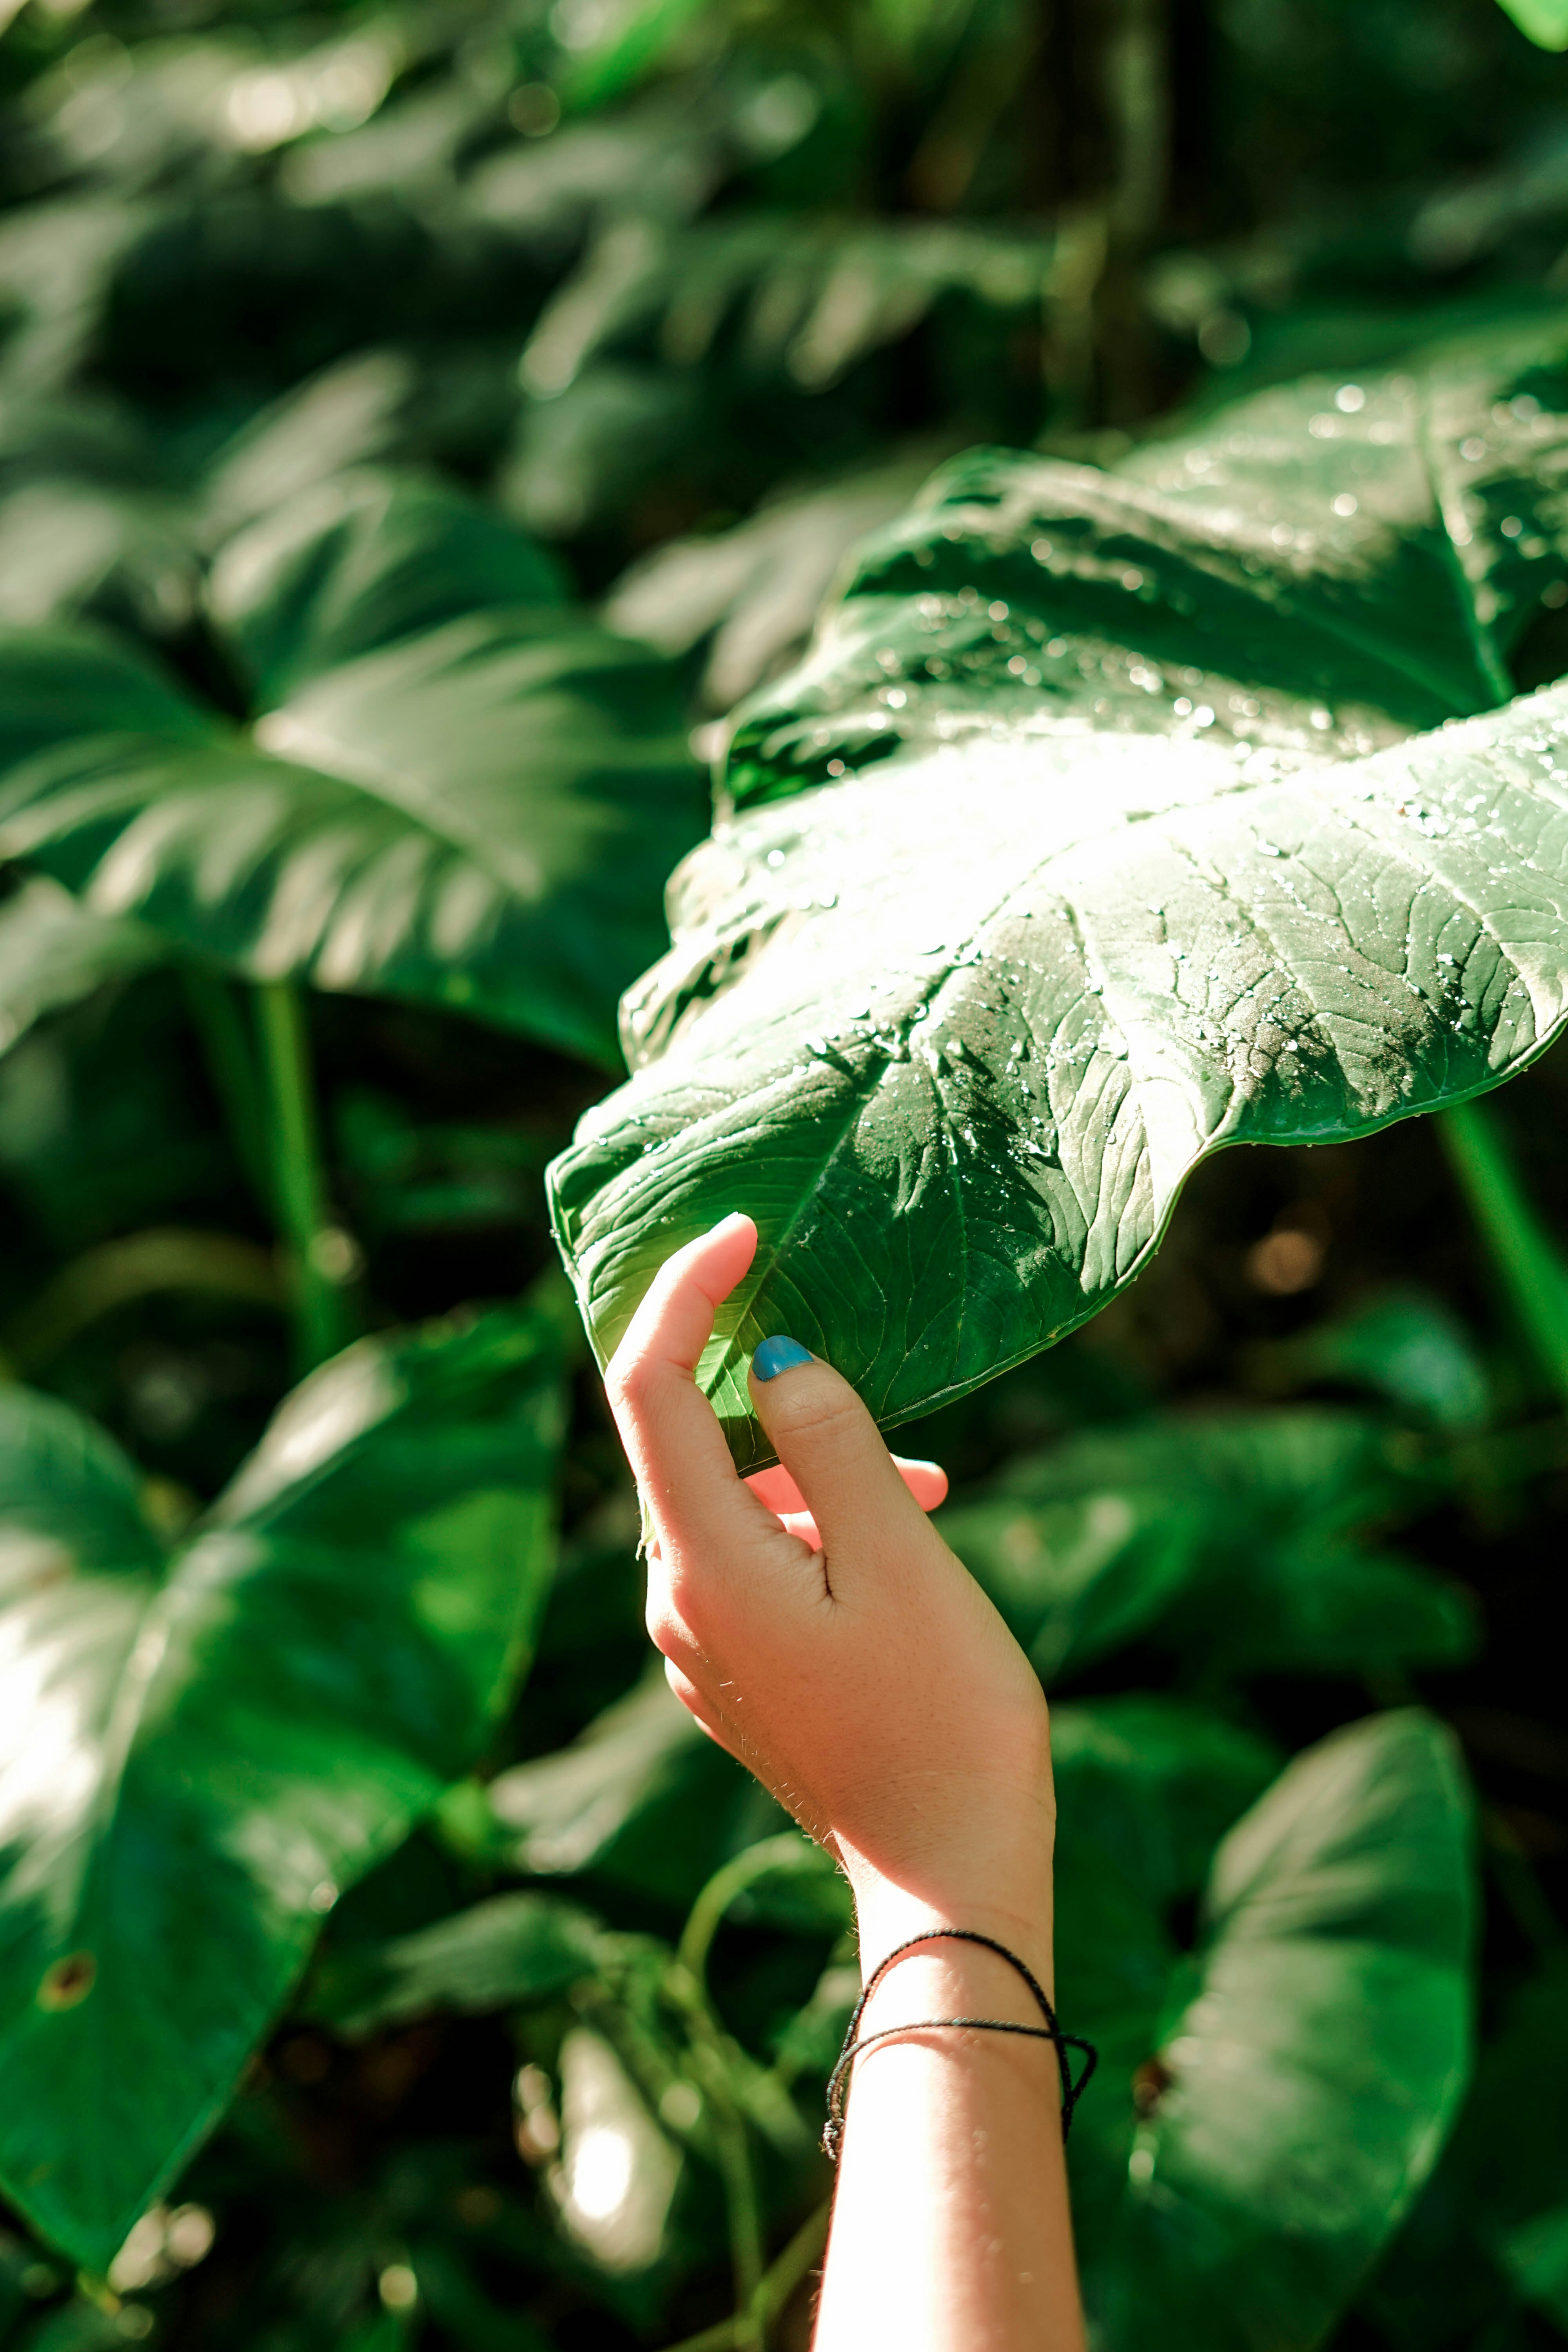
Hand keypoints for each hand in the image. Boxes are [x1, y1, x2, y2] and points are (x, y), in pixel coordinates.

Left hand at [603, 1212, 1055, 1972]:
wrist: (951, 1883)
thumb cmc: (944, 1719)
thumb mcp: (901, 1557)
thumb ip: (831, 1440)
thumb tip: (767, 1353)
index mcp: (701, 1566)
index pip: (646, 1389)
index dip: (682, 1293)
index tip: (744, 1231)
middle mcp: (676, 1604)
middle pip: (683, 1443)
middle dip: (773, 1389)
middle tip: (875, 1382)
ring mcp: (700, 1648)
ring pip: (732, 1503)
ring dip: (817, 1468)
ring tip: (930, 1490)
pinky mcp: (737, 1675)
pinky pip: (752, 1559)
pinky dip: (816, 1524)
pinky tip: (901, 1541)